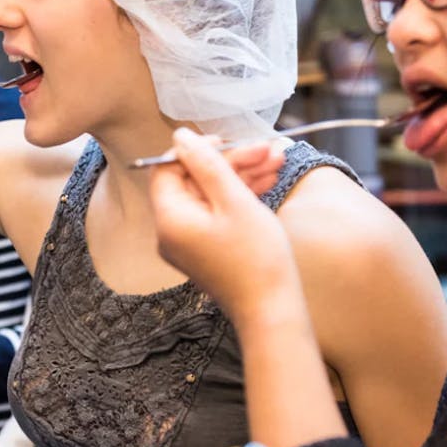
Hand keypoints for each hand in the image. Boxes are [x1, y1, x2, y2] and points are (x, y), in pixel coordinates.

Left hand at [149, 129, 299, 323]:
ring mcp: (191, 242)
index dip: (196, 150)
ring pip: (212, 195)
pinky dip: (242, 196)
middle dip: (231, 161)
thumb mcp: (234, 201)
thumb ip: (207, 165)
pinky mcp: (209, 249)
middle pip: (194, 181)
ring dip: (243, 174)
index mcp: (170, 218)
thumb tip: (181, 136)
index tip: (227, 140)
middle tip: (266, 148)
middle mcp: (172, 231)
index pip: (168, 169)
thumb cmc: (255, 258)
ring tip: (278, 159)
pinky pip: (219, 213)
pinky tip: (270, 180)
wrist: (273, 311)